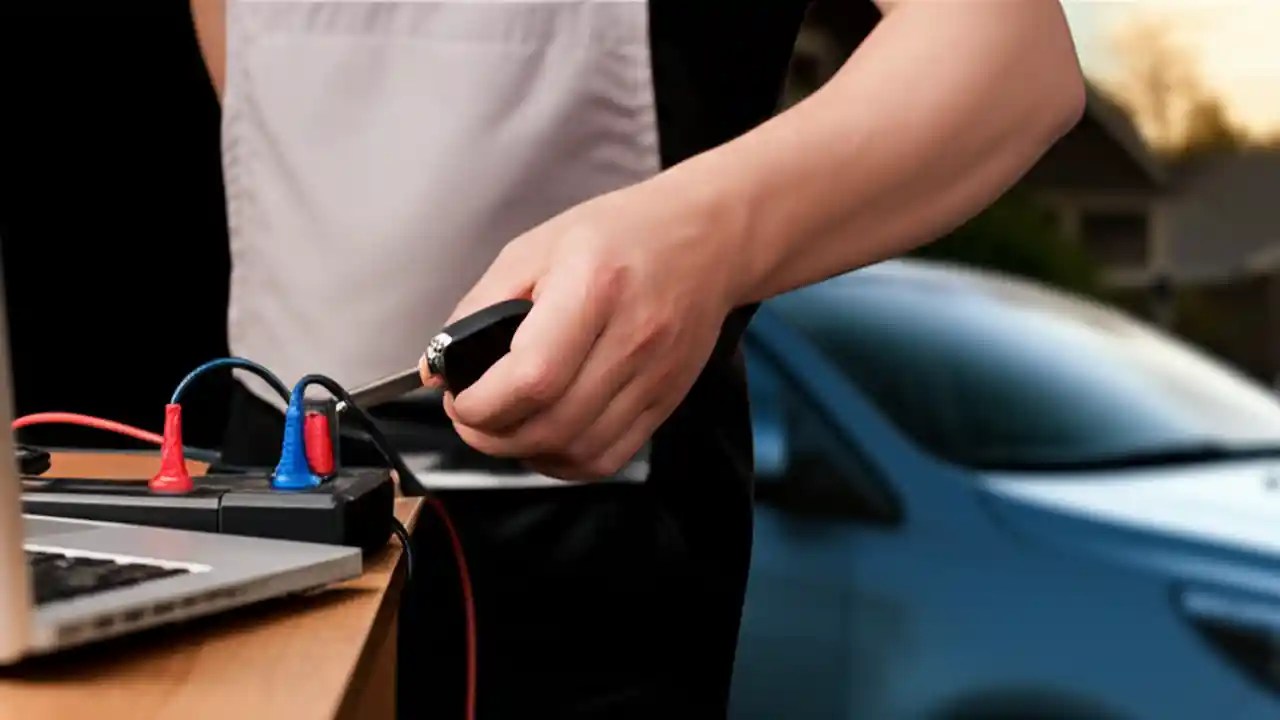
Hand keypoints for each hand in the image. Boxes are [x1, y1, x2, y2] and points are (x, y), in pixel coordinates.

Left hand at [428, 175, 743, 479]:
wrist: (708, 239)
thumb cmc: (621, 234)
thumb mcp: (536, 247)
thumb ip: (480, 306)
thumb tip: (440, 365)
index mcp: (594, 288)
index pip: (532, 378)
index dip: (481, 404)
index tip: (459, 397)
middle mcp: (631, 339)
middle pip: (551, 425)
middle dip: (491, 436)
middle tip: (471, 416)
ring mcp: (654, 377)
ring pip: (577, 452)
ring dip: (525, 453)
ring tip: (505, 426)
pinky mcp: (665, 401)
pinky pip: (607, 458)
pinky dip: (565, 460)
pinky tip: (546, 436)